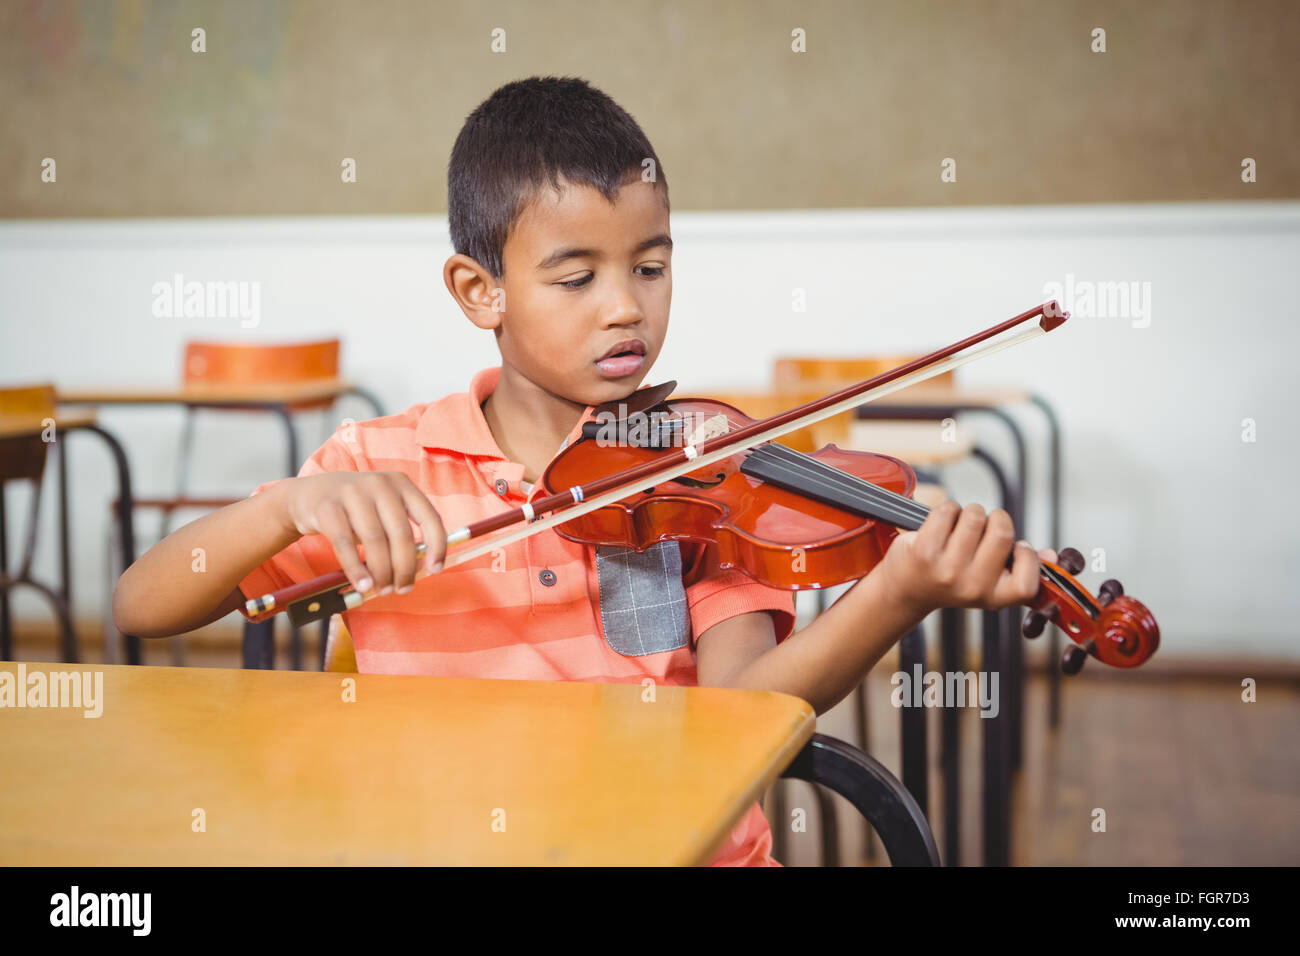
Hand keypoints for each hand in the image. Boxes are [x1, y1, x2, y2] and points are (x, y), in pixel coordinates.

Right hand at [282, 472, 445, 595]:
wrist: (308, 496)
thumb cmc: (355, 510)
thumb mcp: (382, 512)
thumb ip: (401, 535)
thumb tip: (419, 568)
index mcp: (401, 484)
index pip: (429, 516)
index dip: (437, 546)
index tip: (435, 569)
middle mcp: (380, 484)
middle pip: (401, 534)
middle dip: (405, 568)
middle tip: (402, 589)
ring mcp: (352, 492)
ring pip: (375, 540)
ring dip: (382, 572)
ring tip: (382, 589)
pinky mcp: (327, 506)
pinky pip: (345, 543)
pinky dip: (355, 568)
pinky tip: (362, 584)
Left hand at [878, 501, 1052, 615]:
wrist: (906, 589)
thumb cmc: (953, 580)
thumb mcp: (989, 582)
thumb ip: (1021, 568)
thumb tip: (1051, 556)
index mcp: (994, 597)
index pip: (1029, 578)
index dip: (1028, 555)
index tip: (1017, 548)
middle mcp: (971, 586)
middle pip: (1002, 531)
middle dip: (996, 520)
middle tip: (983, 529)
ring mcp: (946, 568)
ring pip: (976, 516)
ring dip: (970, 513)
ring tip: (960, 528)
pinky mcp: (924, 549)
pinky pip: (949, 510)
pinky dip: (948, 510)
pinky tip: (942, 524)